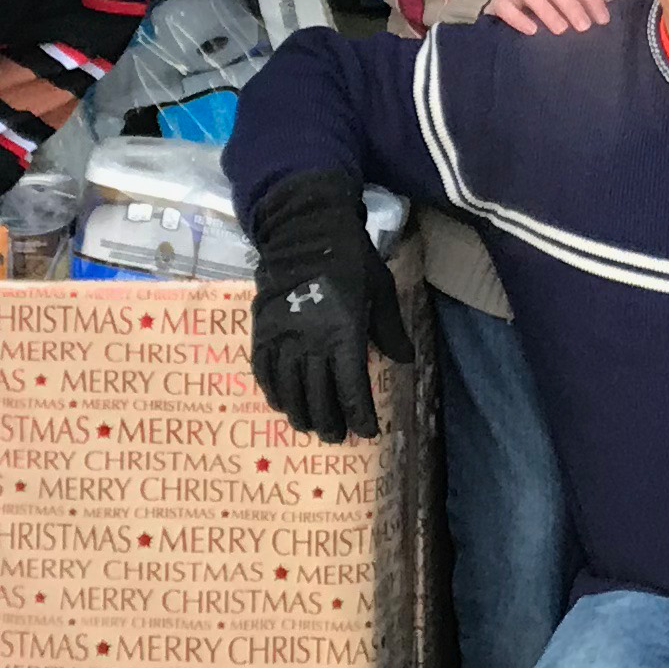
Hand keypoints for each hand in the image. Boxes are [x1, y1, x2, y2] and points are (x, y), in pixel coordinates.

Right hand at [247, 170, 417, 439]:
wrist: (306, 230)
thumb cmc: (352, 260)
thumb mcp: (381, 290)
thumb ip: (390, 329)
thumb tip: (406, 362)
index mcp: (344, 332)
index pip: (351, 387)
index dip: (359, 414)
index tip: (367, 431)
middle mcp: (311, 340)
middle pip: (318, 395)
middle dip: (329, 421)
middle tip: (336, 437)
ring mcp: (283, 335)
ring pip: (289, 388)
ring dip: (300, 413)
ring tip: (309, 427)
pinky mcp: (262, 328)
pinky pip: (263, 368)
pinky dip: (272, 390)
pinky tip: (280, 403)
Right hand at [484, 0, 611, 34]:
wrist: (505, 11)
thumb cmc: (541, 14)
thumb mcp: (562, 11)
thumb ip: (579, 13)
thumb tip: (604, 26)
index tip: (603, 22)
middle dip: (572, 5)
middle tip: (584, 27)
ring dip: (548, 10)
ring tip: (561, 30)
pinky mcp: (499, 2)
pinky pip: (506, 7)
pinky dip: (518, 18)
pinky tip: (531, 31)